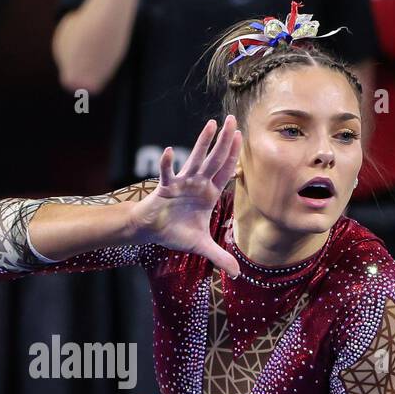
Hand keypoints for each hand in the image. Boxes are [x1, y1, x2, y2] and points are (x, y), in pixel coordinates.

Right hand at [128, 115, 241, 275]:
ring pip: (195, 160)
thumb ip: (220, 256)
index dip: (234, 155)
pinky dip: (168, 164)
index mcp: (209, 194)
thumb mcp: (201, 246)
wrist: (152, 231)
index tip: (242, 136)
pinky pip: (167, 174)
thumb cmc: (176, 232)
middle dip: (225, 140)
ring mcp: (183, 183)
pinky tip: (170, 152)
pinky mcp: (166, 188)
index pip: (225, 171)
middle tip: (233, 119)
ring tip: (212, 124)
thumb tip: (237, 274)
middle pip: (215, 159)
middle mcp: (198, 184)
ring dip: (203, 143)